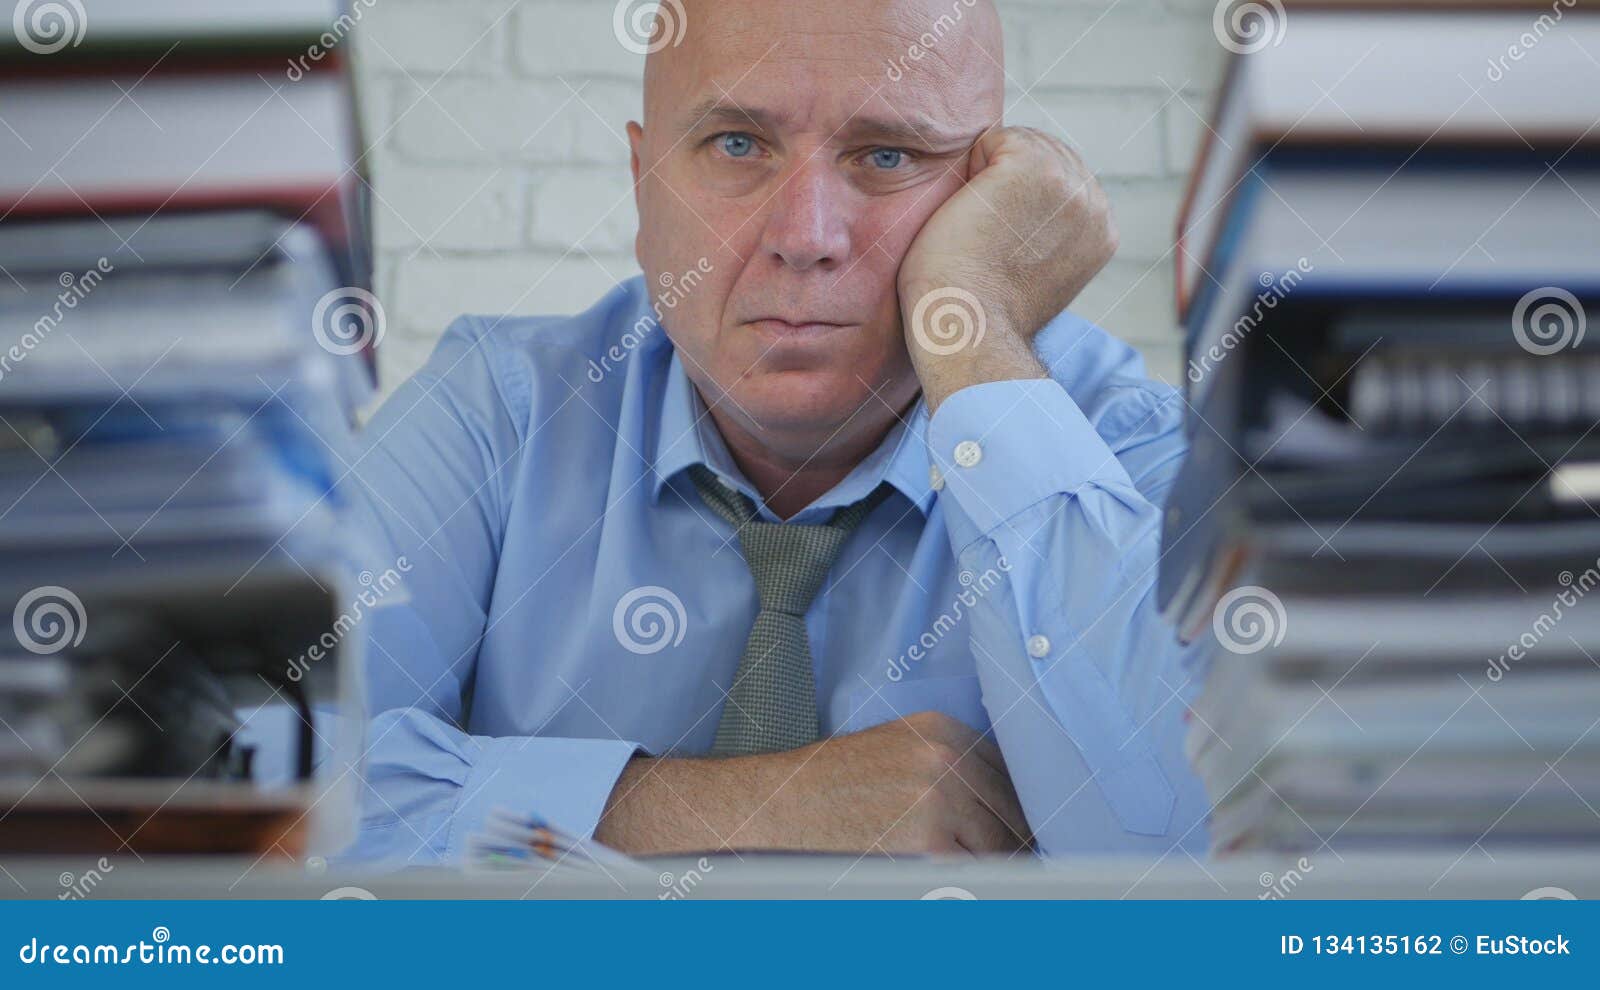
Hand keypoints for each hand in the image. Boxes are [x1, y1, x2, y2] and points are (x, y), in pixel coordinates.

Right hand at [593, 712, 1030, 855]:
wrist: (772, 806)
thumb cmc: (825, 787)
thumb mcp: (892, 754)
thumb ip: (945, 769)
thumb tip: (999, 813)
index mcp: (941, 729)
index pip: (1009, 775)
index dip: (1022, 812)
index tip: (1030, 836)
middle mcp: (946, 757)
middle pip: (1012, 813)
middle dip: (1019, 845)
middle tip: (1028, 870)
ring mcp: (939, 798)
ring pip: (1001, 848)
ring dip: (1004, 871)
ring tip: (1011, 889)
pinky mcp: (929, 843)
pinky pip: (977, 875)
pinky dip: (980, 889)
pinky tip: (977, 895)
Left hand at [897, 126, 1117, 409]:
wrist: (968, 328)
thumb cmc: (982, 310)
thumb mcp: (1041, 274)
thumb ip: (1054, 236)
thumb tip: (1033, 210)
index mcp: (1103, 230)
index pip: (1060, 179)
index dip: (1018, 201)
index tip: (1003, 246)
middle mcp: (1095, 203)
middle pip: (1043, 153)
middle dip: (1005, 182)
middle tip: (986, 236)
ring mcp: (1068, 182)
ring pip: (1020, 143)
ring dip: (987, 176)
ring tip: (981, 226)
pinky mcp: (1032, 167)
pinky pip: (993, 139)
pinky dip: (970, 168)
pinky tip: (971, 212)